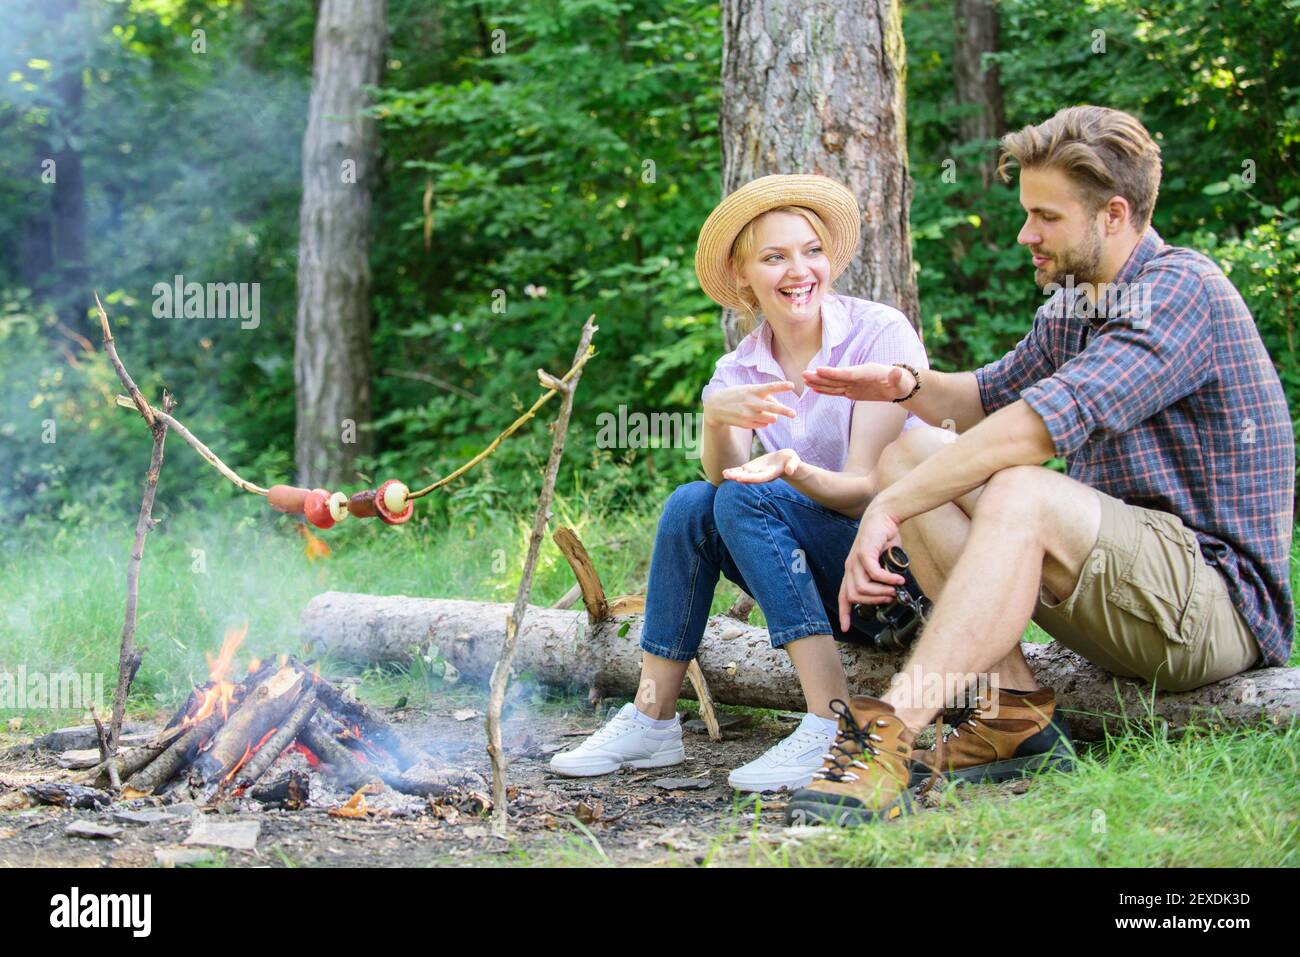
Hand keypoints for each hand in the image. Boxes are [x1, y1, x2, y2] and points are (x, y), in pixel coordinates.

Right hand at [703, 380, 796, 429]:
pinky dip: (764, 422)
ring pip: (771, 419)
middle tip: (794, 414)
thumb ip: (762, 395)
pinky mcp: (746, 424)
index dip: (782, 386)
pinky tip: (754, 417)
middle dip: (786, 411)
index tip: (792, 385)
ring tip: (765, 413)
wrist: (715, 407)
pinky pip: (764, 425)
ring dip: (773, 417)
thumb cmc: (735, 395)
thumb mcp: (747, 389)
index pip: (770, 387)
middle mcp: (752, 402)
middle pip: (773, 408)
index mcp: (753, 390)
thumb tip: (777, 405)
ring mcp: (749, 414)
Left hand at [722, 448, 800, 484]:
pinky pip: (742, 471)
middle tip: (728, 476)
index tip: (740, 478)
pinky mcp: (752, 468)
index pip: (759, 477)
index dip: (750, 478)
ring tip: (724, 474)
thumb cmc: (791, 461)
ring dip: (734, 475)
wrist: (786, 462)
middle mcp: (761, 475)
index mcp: (771, 474)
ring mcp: (756, 472)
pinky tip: (725, 472)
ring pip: (743, 475)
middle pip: (749, 477)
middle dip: (739, 477)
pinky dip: (734, 471)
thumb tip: (790, 470)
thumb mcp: (794, 461)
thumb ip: (792, 465)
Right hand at [803, 363, 912, 402]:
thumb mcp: (902, 382)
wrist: (901, 385)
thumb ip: (896, 378)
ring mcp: (854, 383)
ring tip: (804, 379)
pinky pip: (837, 391)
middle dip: (821, 376)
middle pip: (836, 377)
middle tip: (804, 374)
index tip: (820, 370)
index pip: (848, 373)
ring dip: (819, 382)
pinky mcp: (852, 391)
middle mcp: (857, 376)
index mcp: (867, 372)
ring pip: (833, 384)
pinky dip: (826, 390)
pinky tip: (815, 389)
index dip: (834, 373)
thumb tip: (895, 372)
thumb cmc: (902, 383)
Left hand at [838, 505, 906, 630]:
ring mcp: (855, 560)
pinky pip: (874, 573)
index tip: (846, 628)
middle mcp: (850, 567)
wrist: (883, 516)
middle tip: (890, 598)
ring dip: (881, 592)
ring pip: (862, 587)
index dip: (844, 613)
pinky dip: (887, 579)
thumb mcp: (882, 563)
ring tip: (895, 589)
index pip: (843, 596)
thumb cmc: (884, 540)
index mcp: (852, 572)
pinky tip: (898, 579)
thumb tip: (893, 592)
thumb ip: (883, 577)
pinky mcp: (864, 552)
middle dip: (873, 601)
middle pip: (854, 596)